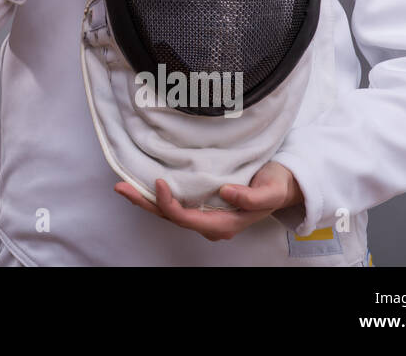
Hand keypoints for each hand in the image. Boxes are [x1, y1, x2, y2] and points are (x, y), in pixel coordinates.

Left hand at [113, 161, 303, 241]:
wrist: (283, 184)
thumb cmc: (276, 186)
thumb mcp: (271, 190)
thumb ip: (251, 197)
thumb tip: (225, 194)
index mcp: (225, 223)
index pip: (188, 218)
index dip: (169, 204)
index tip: (159, 182)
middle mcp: (211, 222)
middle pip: (171, 218)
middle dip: (145, 204)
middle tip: (121, 188)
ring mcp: (206, 214)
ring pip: (170, 212)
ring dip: (146, 200)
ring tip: (123, 187)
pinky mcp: (203, 202)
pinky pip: (177, 202)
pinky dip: (158, 195)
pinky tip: (143, 185)